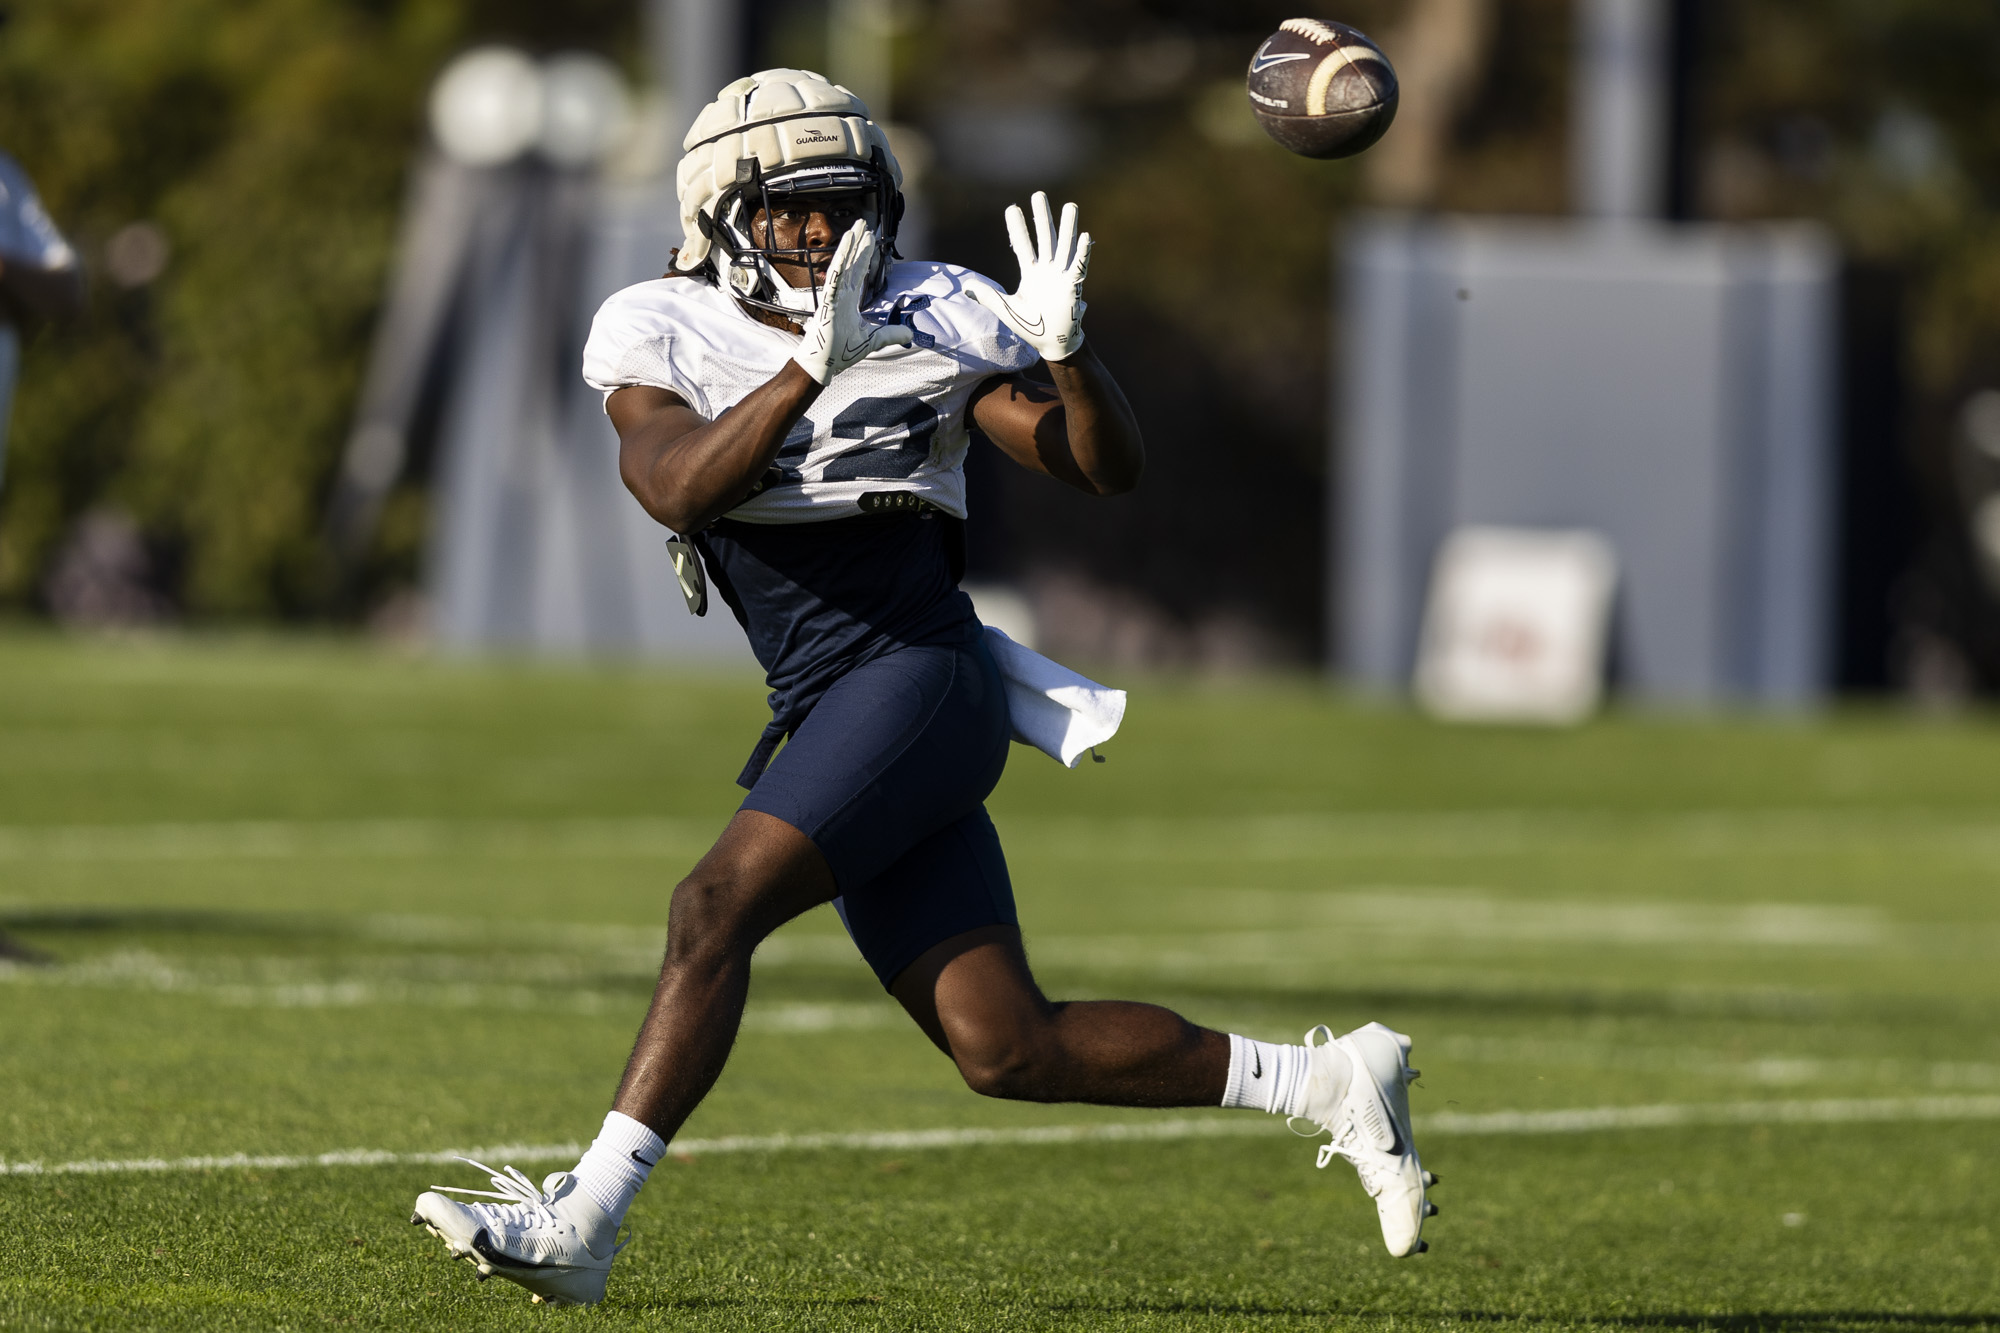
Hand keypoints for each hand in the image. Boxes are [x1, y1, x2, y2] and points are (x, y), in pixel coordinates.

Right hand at [791, 220, 912, 385]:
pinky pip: (835, 276)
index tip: (871, 240)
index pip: (858, 273)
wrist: (824, 365)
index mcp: (848, 300)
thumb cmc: (841, 352)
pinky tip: (847, 244)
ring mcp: (834, 296)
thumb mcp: (874, 340)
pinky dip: (841, 259)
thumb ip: (891, 334)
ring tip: (858, 227)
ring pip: (844, 264)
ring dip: (851, 245)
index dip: (865, 256)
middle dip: (859, 243)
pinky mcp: (829, 301)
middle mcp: (841, 294)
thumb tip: (910, 334)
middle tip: (865, 224)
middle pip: (851, 263)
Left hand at [966, 191, 1090, 362]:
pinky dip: (1082, 252)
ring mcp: (1061, 276)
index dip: (1017, 227)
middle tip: (1038, 194)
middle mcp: (1047, 269)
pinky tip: (1084, 235)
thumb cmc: (1031, 326)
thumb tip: (965, 286)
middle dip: (1041, 216)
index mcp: (1031, 272)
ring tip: (1070, 205)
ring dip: (1067, 226)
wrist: (1051, 344)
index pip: (1022, 245)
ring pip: (1064, 246)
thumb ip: (987, 296)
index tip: (1012, 208)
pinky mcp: (1073, 286)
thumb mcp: (1006, 309)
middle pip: (1044, 237)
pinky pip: (1078, 266)